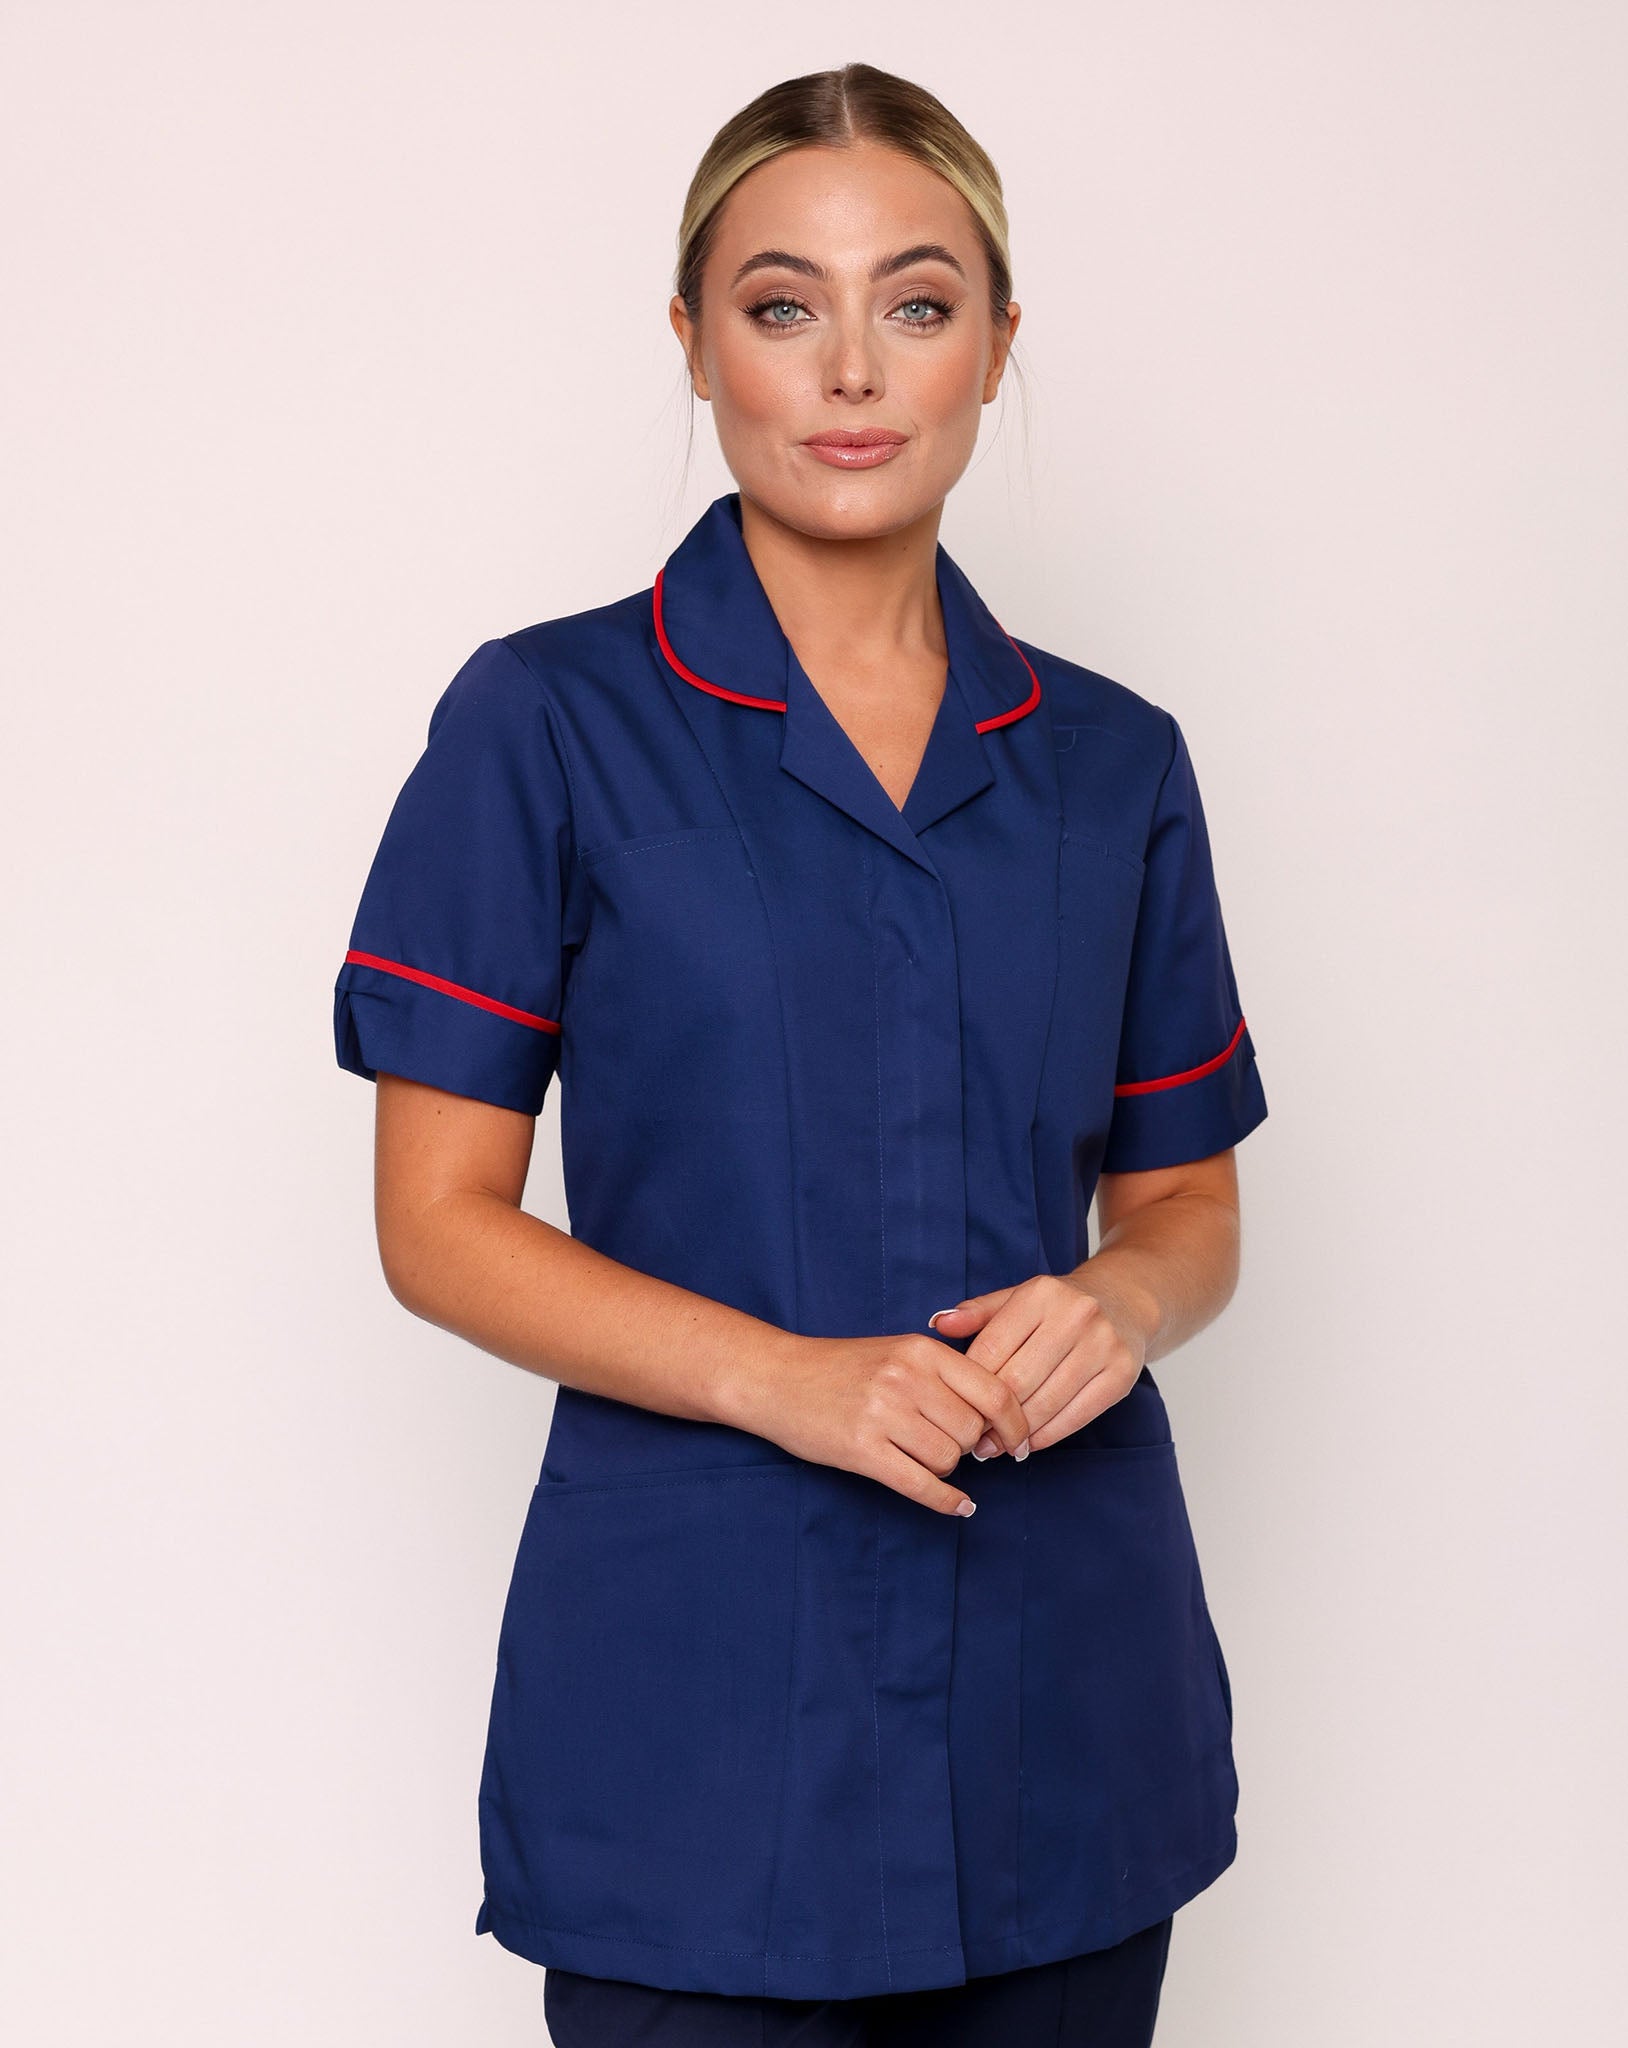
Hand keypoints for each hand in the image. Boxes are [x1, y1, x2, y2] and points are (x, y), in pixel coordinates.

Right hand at [757, 1330, 1032, 1516]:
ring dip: (945, 1467)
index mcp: (920, 1350)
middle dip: (969, 1446)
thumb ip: (944, 1376)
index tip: (1019, 1443)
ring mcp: (882, 1414)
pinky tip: (958, 1506)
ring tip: (921, 1457)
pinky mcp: (861, 1450)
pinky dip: (945, 1501)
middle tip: (953, 1448)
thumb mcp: (896, 1352)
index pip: (994, 1391)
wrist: (776, 1377)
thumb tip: (994, 1421)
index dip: (1015, 1423)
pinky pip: (920, 1485)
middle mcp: (905, 1378)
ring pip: (948, 1458)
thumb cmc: (840, 1368)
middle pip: (971, 1430)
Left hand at [928, 1271, 1152, 1456]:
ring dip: (1017, 1433)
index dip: (969, 1385)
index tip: (954, 1408)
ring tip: (997, 1447)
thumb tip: (937, 1323)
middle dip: (991, 1415)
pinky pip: (1076, 1415)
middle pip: (1018, 1380)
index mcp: (1041, 1293)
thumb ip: (978, 1313)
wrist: (1124, 1301)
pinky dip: (1048, 1434)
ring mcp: (1103, 1344)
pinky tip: (1030, 1442)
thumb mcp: (1017, 1298)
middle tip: (973, 1438)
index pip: (992, 1348)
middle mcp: (1075, 1315)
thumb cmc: (1058, 1306)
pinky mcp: (1122, 1374)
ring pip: (1046, 1402)